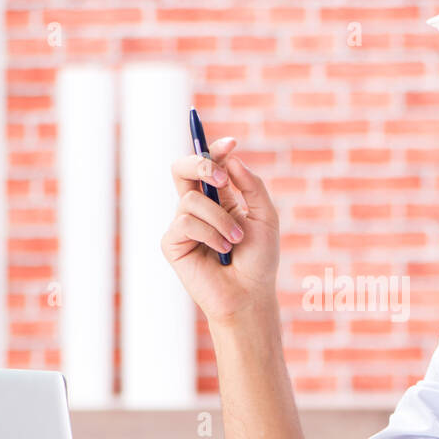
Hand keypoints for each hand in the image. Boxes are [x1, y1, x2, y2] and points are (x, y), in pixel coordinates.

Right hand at [161, 136, 280, 324]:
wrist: (250, 294)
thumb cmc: (260, 260)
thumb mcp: (265, 216)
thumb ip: (252, 186)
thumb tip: (232, 160)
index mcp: (219, 198)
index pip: (209, 165)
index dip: (215, 150)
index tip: (231, 143)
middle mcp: (197, 208)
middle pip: (181, 169)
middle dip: (200, 165)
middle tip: (221, 178)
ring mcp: (183, 225)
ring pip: (192, 200)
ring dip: (220, 219)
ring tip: (235, 240)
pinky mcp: (172, 243)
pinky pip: (185, 222)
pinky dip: (209, 234)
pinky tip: (221, 251)